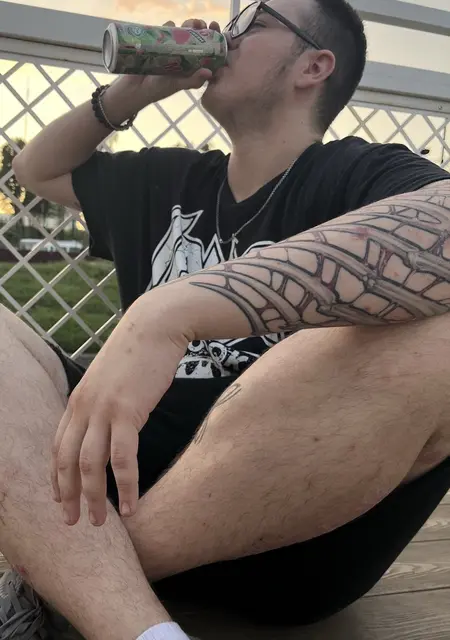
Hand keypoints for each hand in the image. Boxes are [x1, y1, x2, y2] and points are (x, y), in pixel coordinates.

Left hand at [52, 292, 188, 526]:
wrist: (154, 326)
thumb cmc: (138, 352)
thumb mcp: (111, 379)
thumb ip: (104, 403)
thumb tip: (112, 425)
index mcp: (78, 400)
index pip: (58, 446)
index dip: (56, 477)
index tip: (60, 499)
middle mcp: (83, 408)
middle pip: (66, 461)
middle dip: (67, 496)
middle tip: (72, 522)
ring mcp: (103, 410)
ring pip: (89, 465)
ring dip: (93, 498)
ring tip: (98, 523)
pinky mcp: (127, 412)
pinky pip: (123, 458)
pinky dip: (126, 486)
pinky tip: (132, 505)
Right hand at [112, 19, 221, 104]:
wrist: (134, 87)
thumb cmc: (158, 89)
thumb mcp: (177, 84)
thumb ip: (192, 80)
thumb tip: (209, 73)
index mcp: (190, 66)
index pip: (204, 49)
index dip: (211, 39)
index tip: (214, 31)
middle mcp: (182, 56)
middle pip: (194, 38)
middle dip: (199, 28)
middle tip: (200, 24)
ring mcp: (169, 49)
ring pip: (181, 32)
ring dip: (186, 25)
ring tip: (189, 24)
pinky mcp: (157, 43)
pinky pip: (165, 31)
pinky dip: (168, 26)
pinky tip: (171, 25)